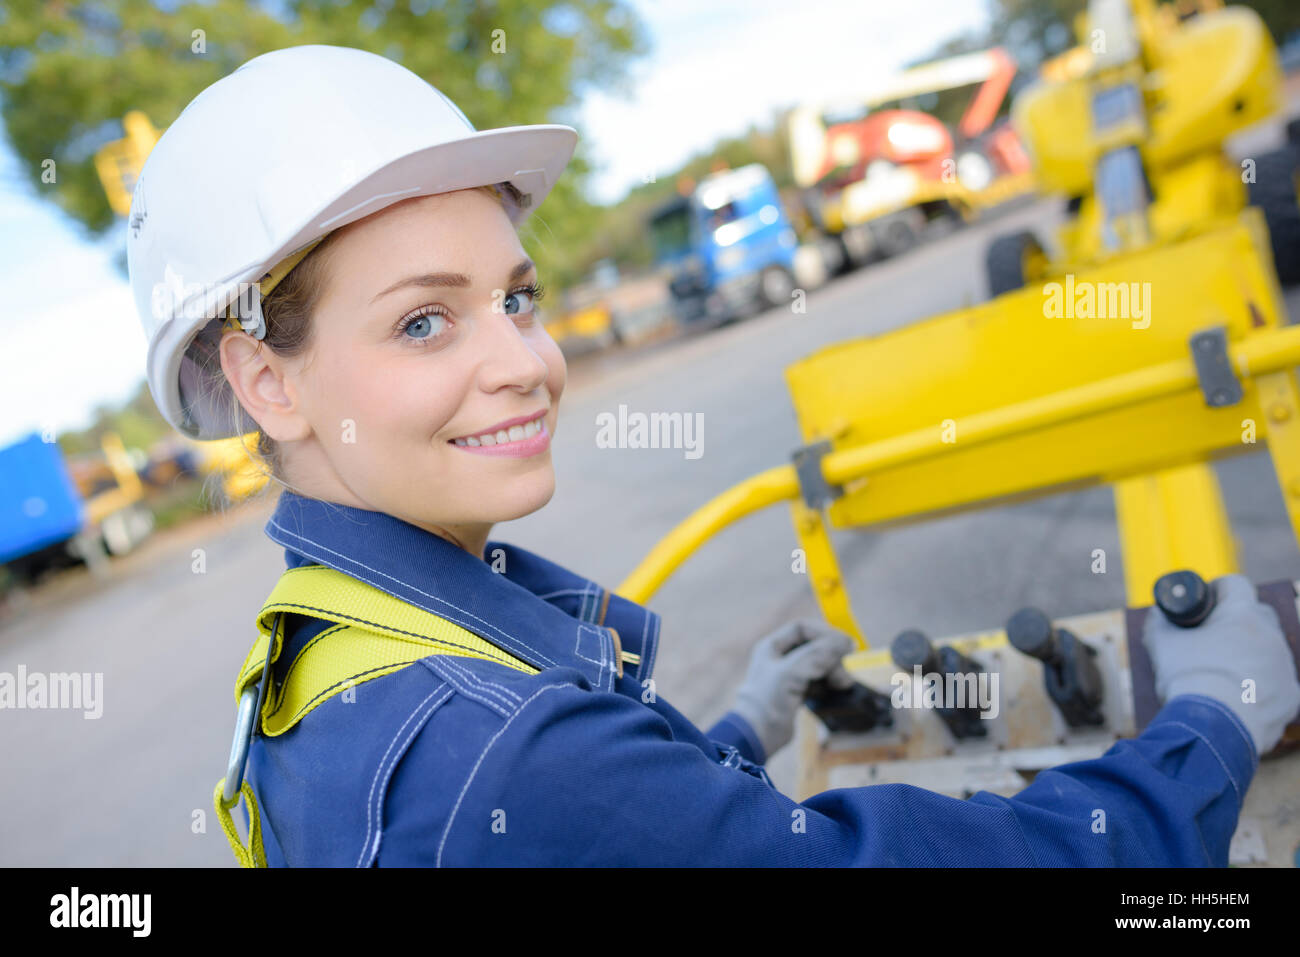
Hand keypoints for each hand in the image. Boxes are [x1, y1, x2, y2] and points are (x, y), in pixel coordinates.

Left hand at [731, 618, 854, 758]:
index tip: (845, 644)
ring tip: (842, 683)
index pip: (803, 628)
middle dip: (832, 656)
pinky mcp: (796, 692)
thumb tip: (844, 641)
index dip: (825, 632)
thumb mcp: (792, 671)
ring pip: (819, 663)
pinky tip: (837, 689)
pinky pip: (819, 679)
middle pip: (814, 646)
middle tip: (843, 672)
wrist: (757, 736)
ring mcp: (788, 675)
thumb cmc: (768, 701)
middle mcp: (780, 658)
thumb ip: (817, 654)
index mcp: (773, 646)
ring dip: (834, 670)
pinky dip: (830, 681)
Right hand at [1143, 574, 1299, 756]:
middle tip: (1214, 636)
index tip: (1205, 600)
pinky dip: (1261, 683)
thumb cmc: (1188, 682)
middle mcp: (1271, 637)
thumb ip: (1159, 622)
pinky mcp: (1292, 696)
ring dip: (1251, 653)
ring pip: (1270, 649)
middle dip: (1238, 620)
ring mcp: (1285, 667)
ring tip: (1224, 671)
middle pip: (1258, 614)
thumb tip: (1159, 614)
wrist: (1212, 729)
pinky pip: (1278, 681)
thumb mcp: (1162, 645)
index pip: (1236, 584)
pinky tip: (1239, 694)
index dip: (1218, 588)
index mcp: (1242, 616)